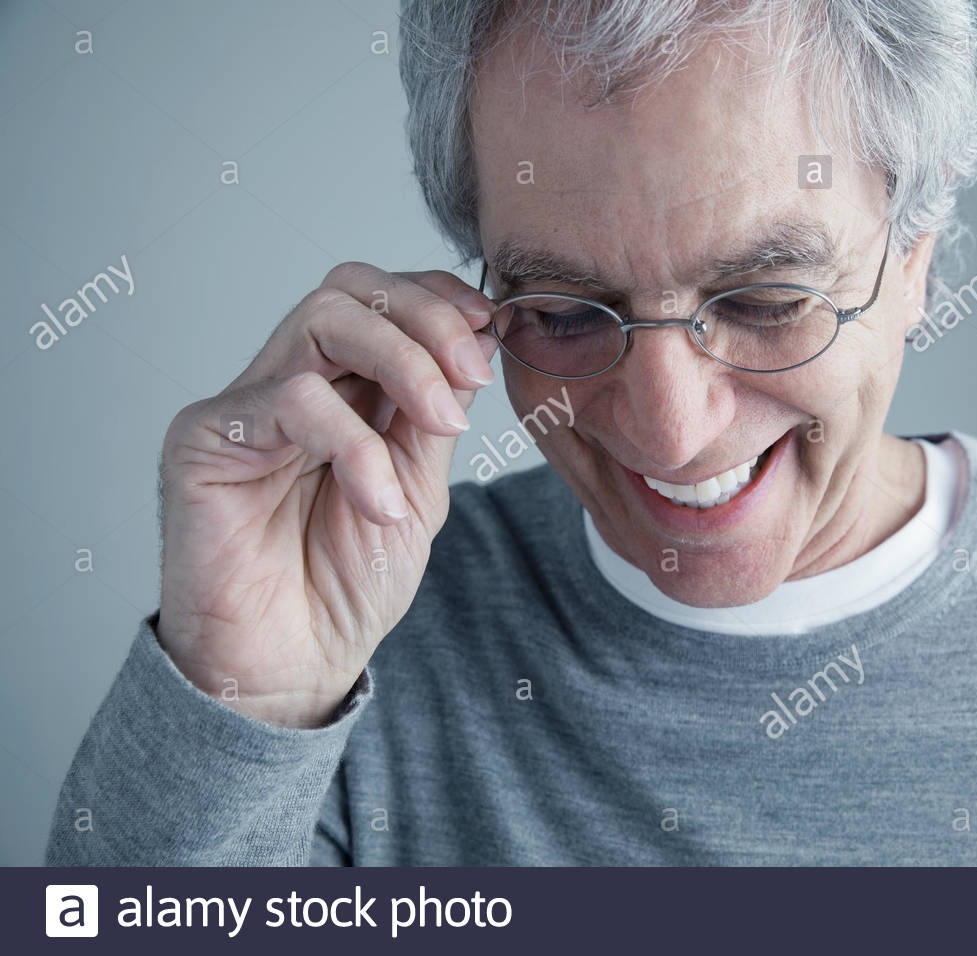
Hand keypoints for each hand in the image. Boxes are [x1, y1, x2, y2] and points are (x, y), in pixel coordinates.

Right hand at [155, 262, 497, 727]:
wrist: (293, 665)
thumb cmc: (347, 583)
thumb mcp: (418, 487)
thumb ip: (436, 412)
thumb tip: (478, 337)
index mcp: (341, 389)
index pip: (380, 298)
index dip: (437, 297)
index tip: (490, 328)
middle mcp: (289, 382)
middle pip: (349, 288)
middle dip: (426, 317)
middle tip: (471, 374)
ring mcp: (246, 404)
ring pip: (321, 319)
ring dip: (403, 364)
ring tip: (442, 428)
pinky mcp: (205, 437)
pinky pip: (291, 398)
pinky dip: (354, 443)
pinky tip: (380, 502)